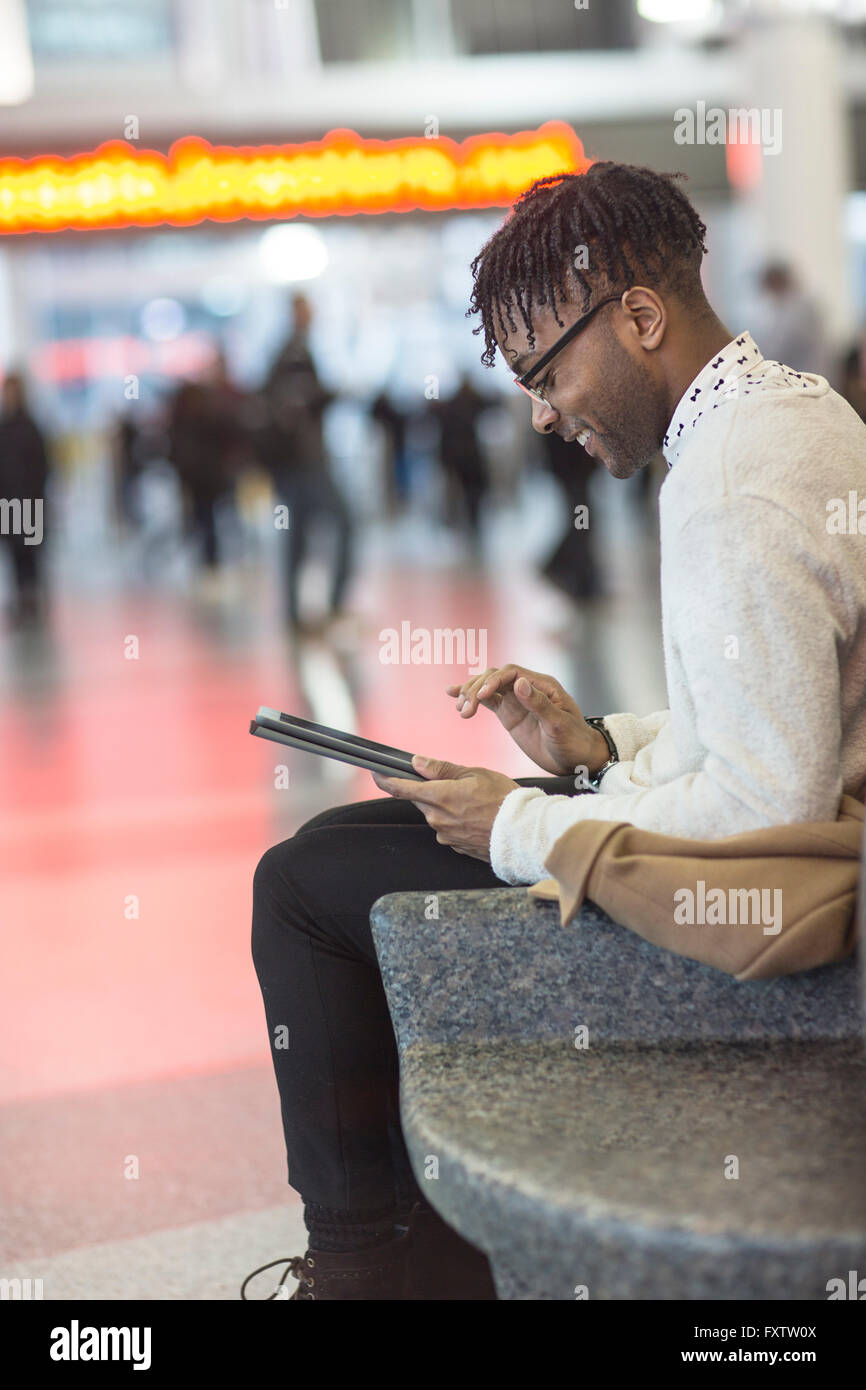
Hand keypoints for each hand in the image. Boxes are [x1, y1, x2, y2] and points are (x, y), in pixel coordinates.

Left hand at [370, 756, 519, 860]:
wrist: (524, 833)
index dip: (385, 780)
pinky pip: (450, 830)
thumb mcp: (474, 774)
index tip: (376, 773)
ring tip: (475, 802)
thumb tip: (418, 763)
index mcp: (439, 797)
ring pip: (436, 816)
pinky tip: (477, 817)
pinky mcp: (457, 848)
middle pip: (421, 801)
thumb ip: (442, 769)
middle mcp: (437, 819)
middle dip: (430, 791)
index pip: (401, 788)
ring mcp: (446, 836)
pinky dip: (458, 822)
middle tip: (456, 785)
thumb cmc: (504, 800)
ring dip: (447, 807)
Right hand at [445, 664, 607, 779]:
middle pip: (495, 677)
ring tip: (461, 710)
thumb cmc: (574, 740)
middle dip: (477, 689)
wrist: (577, 758)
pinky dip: (471, 698)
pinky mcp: (509, 713)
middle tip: (467, 708)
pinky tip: (453, 696)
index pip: (511, 673)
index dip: (494, 680)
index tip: (481, 696)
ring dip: (471, 694)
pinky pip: (487, 701)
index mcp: (542, 685)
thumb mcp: (559, 724)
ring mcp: (516, 700)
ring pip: (487, 687)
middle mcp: (527, 688)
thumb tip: (519, 682)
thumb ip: (539, 703)